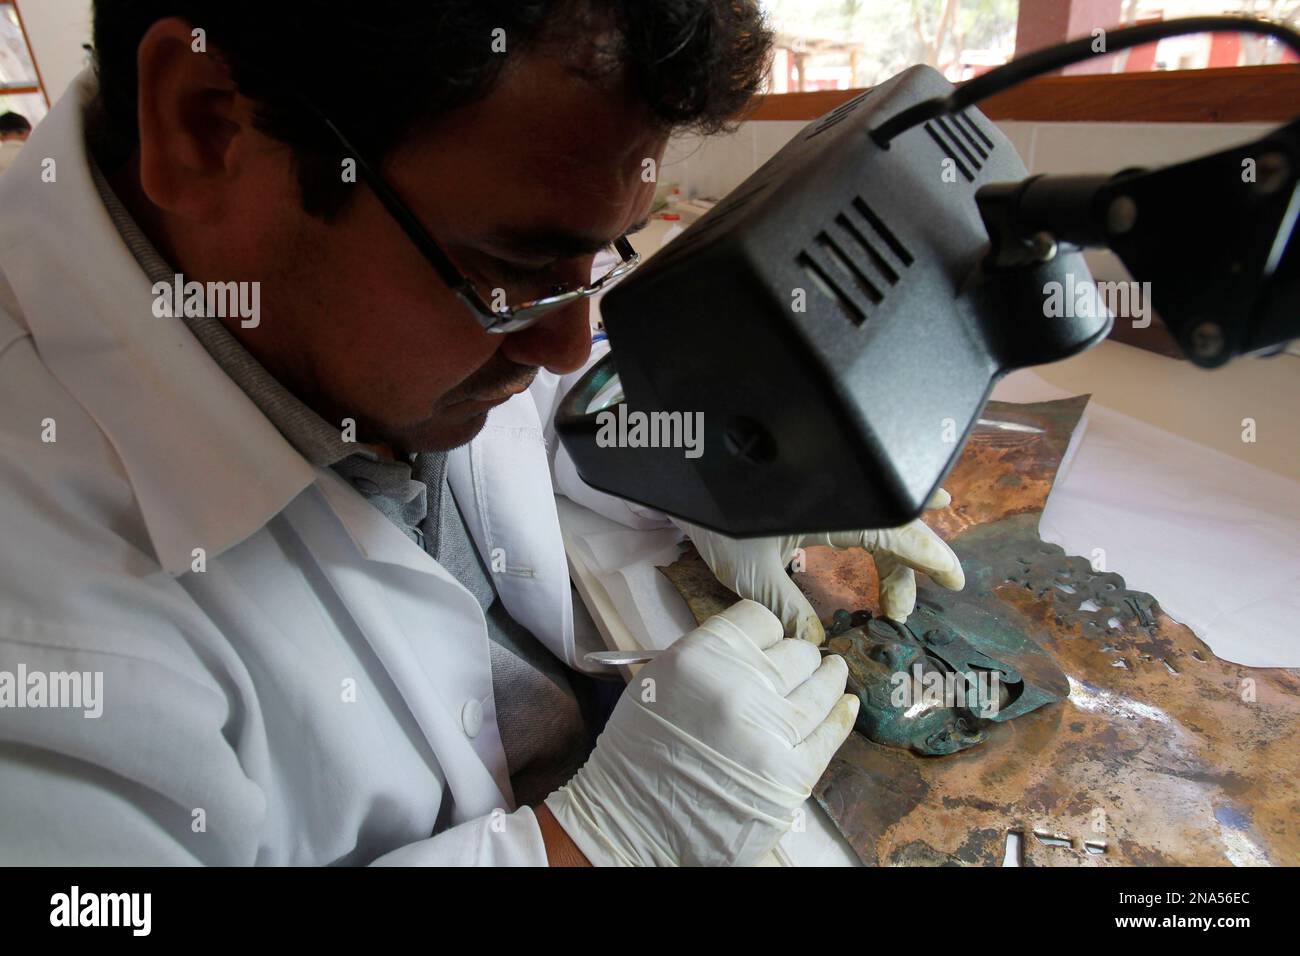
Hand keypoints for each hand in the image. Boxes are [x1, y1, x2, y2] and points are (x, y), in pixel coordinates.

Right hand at [544, 599, 856, 865]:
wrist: (632, 821)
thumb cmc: (640, 752)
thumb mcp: (660, 680)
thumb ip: (711, 657)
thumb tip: (761, 647)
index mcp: (701, 658)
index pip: (761, 620)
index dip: (768, 632)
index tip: (771, 643)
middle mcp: (737, 688)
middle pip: (796, 653)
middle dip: (800, 657)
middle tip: (800, 665)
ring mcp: (768, 732)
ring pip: (820, 689)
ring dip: (830, 678)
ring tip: (834, 673)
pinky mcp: (790, 775)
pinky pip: (829, 735)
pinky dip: (840, 717)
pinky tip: (845, 705)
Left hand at [676, 490, 964, 644]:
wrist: (686, 465)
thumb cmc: (714, 514)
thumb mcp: (750, 570)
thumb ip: (787, 609)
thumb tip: (816, 647)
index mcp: (836, 508)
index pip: (899, 533)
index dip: (930, 557)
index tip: (954, 581)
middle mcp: (843, 489)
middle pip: (896, 525)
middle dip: (908, 567)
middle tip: (899, 611)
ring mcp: (832, 483)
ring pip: (881, 513)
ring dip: (895, 547)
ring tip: (898, 591)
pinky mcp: (816, 482)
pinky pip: (862, 500)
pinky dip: (879, 516)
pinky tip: (888, 529)